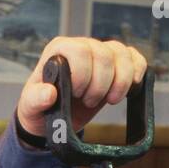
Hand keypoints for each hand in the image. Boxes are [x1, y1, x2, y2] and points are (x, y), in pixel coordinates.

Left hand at [17, 37, 146, 137]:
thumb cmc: (40, 109)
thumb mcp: (30, 107)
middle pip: (104, 54)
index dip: (83, 74)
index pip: (80, 50)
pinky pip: (134, 58)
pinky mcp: (116, 65)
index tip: (76, 94)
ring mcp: (100, 54)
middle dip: (101, 84)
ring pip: (122, 54)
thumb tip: (49, 93)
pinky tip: (132, 88)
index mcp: (59, 51)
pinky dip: (137, 72)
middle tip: (89, 102)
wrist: (54, 120)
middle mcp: (81, 47)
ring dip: (120, 82)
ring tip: (109, 100)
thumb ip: (35, 99)